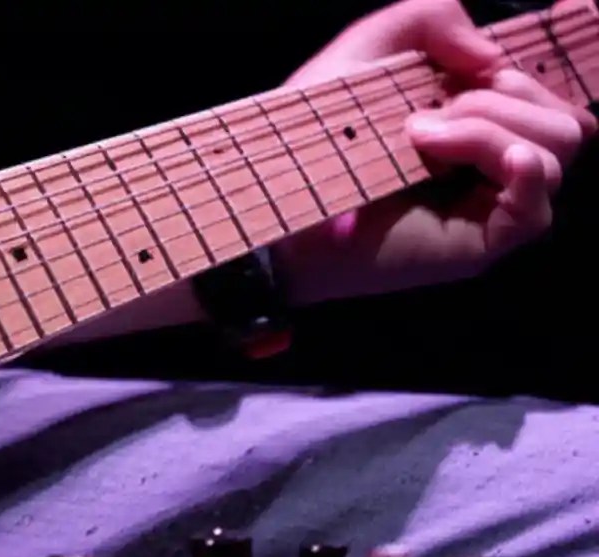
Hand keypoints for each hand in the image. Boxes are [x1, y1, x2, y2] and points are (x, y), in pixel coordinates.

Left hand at [273, 0, 596, 305]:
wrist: (278, 200)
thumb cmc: (313, 134)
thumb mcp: (365, 53)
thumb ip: (427, 19)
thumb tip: (491, 57)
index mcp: (478, 114)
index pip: (551, 83)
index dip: (571, 35)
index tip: (575, 2)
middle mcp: (494, 160)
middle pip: (564, 113)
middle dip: (500, 96)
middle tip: (422, 115)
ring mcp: (492, 203)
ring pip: (558, 146)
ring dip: (491, 126)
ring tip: (420, 137)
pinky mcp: (483, 242)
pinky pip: (538, 202)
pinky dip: (520, 166)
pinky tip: (498, 157)